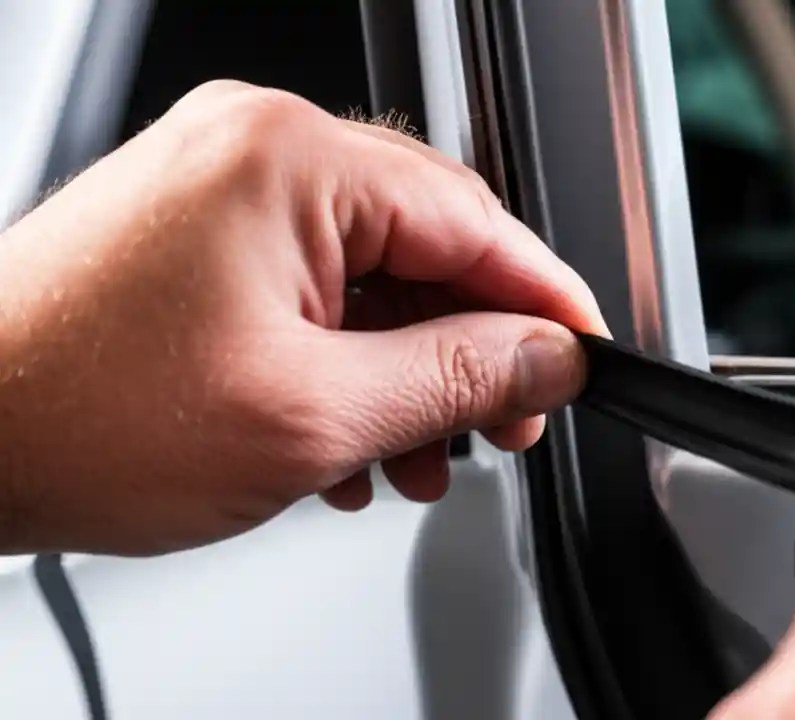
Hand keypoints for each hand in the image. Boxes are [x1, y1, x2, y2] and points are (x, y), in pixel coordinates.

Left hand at [0, 80, 605, 554]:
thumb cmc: (78, 414)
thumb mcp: (312, 416)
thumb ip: (457, 380)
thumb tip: (548, 360)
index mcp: (289, 159)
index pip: (476, 221)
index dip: (545, 303)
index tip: (581, 360)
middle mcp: (255, 150)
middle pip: (429, 244)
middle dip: (472, 349)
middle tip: (503, 425)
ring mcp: (221, 188)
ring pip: (374, 274)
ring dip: (410, 370)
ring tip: (418, 454)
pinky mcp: (198, 234)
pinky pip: (315, 285)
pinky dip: (349, 361)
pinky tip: (353, 436)